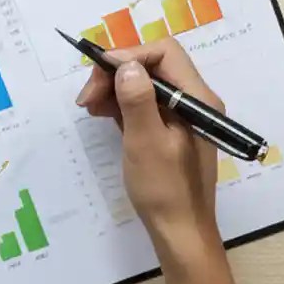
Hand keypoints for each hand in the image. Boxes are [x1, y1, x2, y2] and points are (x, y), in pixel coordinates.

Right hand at [75, 39, 222, 252]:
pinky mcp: (171, 130)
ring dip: (116, 89)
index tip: (97, 73)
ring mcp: (184, 115)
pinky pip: (147, 105)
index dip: (129, 56)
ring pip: (147, 84)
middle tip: (86, 97)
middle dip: (117, 73)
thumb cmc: (165, 189)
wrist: (180, 230)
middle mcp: (195, 100)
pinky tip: (102, 114)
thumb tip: (127, 65)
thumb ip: (137, 101)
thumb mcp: (146, 143)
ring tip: (89, 106)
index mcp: (198, 98)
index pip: (165, 53)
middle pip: (155, 66)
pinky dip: (123, 105)